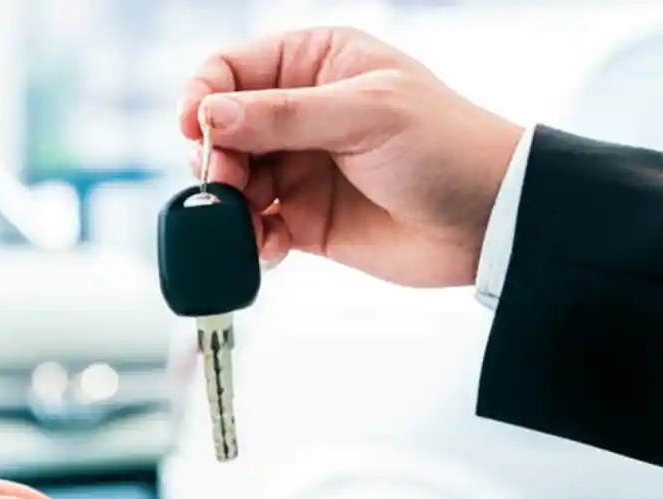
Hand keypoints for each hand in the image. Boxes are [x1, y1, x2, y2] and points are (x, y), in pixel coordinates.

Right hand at [179, 27, 523, 286]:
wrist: (491, 222)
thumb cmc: (448, 147)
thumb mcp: (364, 114)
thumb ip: (282, 115)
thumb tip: (211, 115)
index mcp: (316, 64)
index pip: (231, 69)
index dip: (204, 96)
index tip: (196, 127)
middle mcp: (300, 113)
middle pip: (221, 130)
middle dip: (215, 157)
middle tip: (227, 182)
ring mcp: (299, 167)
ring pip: (231, 181)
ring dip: (229, 203)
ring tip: (251, 220)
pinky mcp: (303, 219)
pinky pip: (254, 227)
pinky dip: (250, 239)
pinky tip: (269, 246)